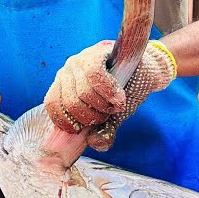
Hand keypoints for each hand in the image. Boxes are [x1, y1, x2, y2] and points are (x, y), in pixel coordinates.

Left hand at [44, 40, 174, 150]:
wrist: (146, 71)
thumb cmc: (124, 93)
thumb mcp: (111, 116)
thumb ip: (103, 131)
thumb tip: (94, 143)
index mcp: (63, 86)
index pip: (52, 105)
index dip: (67, 121)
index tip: (84, 127)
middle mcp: (67, 72)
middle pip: (70, 103)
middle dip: (92, 116)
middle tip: (107, 114)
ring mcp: (79, 61)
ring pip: (82, 92)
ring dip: (102, 106)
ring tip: (115, 105)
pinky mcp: (96, 54)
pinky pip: (95, 77)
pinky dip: (109, 93)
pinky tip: (119, 99)